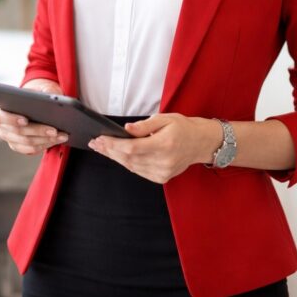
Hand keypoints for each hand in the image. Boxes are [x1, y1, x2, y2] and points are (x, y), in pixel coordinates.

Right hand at [0, 79, 68, 154]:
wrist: (36, 103)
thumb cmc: (36, 93)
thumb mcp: (39, 88)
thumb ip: (43, 91)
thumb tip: (52, 99)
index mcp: (0, 110)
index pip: (0, 117)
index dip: (12, 120)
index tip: (25, 120)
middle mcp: (2, 127)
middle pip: (19, 132)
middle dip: (38, 131)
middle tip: (54, 130)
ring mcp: (10, 138)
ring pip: (27, 143)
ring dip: (46, 140)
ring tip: (62, 135)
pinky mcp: (19, 146)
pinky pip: (32, 149)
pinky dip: (46, 144)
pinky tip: (58, 139)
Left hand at [88, 113, 219, 183]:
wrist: (201, 143)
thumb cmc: (183, 127)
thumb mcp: (166, 118)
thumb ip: (145, 125)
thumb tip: (126, 129)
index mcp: (165, 144)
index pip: (132, 148)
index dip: (113, 145)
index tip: (100, 139)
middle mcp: (164, 161)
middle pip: (129, 159)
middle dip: (110, 151)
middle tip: (95, 143)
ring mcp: (163, 172)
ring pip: (132, 167)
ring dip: (115, 158)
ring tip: (102, 149)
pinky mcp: (162, 177)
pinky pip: (139, 171)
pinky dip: (127, 163)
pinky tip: (118, 156)